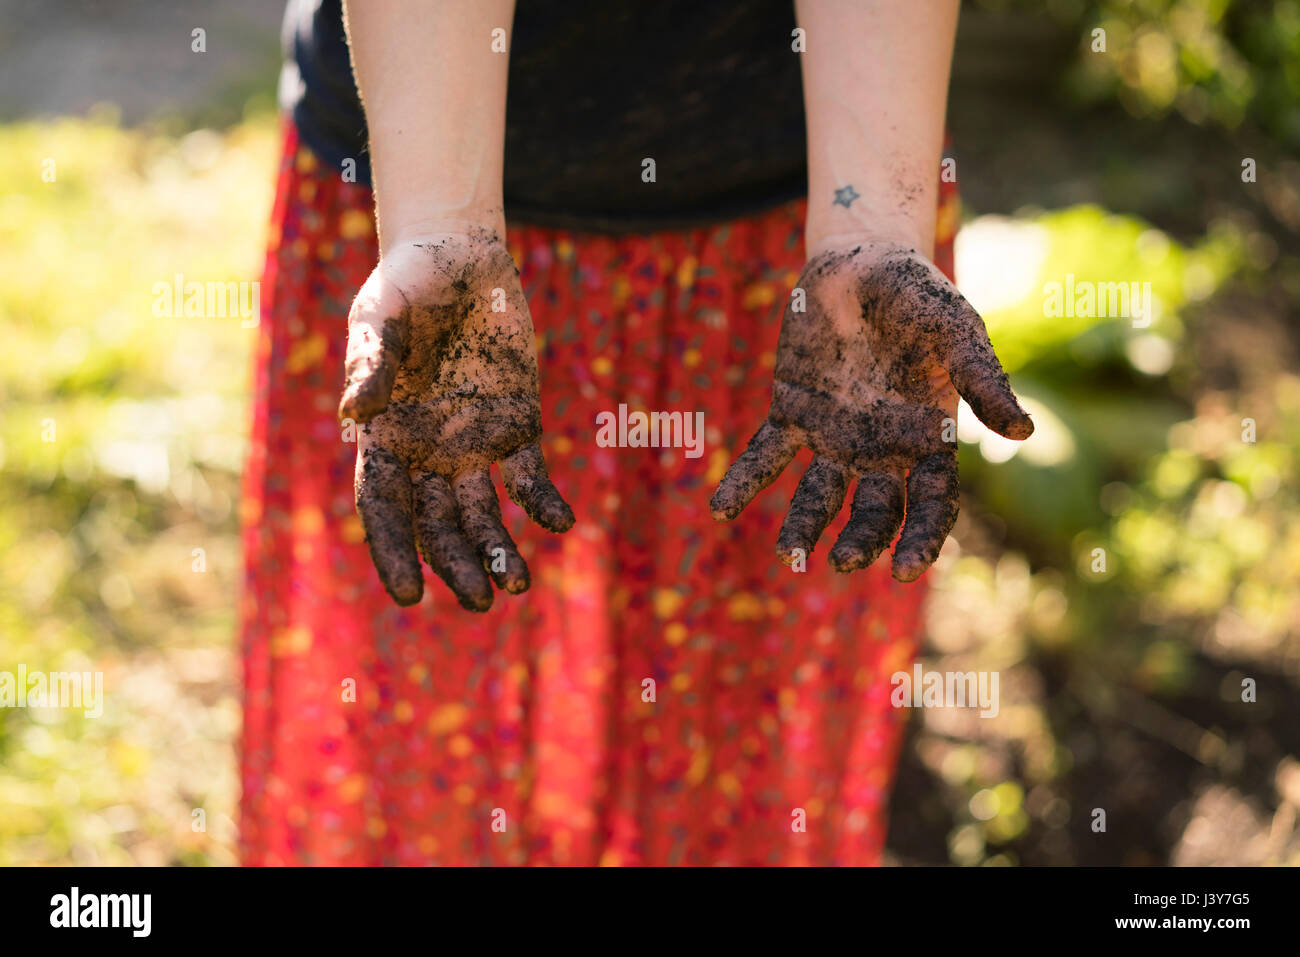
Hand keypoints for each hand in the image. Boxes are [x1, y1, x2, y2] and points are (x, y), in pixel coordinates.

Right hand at [339, 231, 573, 609]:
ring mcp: (473, 442)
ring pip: (483, 513)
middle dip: (456, 565)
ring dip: (499, 550)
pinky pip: (530, 475)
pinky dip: (544, 502)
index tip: (409, 596)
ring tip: (518, 587)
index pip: (384, 509)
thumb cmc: (407, 283)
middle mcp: (427, 451)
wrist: (461, 256)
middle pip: (438, 525)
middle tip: (479, 601)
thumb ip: (371, 360)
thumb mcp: (382, 314)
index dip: (394, 553)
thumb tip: (356, 414)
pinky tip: (560, 522)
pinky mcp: (518, 424)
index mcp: (385, 436)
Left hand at [710, 240, 1032, 580]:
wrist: (861, 259)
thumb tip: (1023, 432)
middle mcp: (882, 450)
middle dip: (861, 541)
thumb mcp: (957, 332)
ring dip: (802, 527)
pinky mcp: (792, 414)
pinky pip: (766, 456)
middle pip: (874, 512)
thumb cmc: (920, 296)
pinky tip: (720, 509)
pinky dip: (743, 483)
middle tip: (842, 561)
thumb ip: (983, 381)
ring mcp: (834, 436)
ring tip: (786, 554)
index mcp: (929, 440)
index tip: (904, 571)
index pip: (931, 505)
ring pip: (819, 496)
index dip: (920, 540)